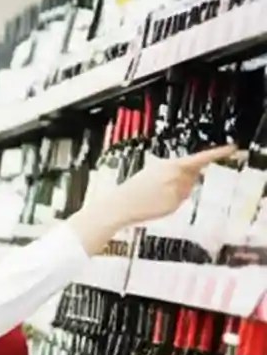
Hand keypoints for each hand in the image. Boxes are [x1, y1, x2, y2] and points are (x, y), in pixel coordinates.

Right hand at [95, 144, 236, 225]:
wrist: (122, 205)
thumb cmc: (134, 187)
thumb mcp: (152, 170)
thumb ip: (174, 169)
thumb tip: (191, 172)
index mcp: (172, 165)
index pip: (200, 158)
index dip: (218, 152)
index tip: (232, 148)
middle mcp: (178, 178)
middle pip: (194, 175)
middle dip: (186, 177)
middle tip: (163, 182)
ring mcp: (177, 192)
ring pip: (188, 188)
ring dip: (178, 189)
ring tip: (156, 193)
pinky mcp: (175, 205)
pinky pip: (181, 200)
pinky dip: (172, 200)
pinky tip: (157, 202)